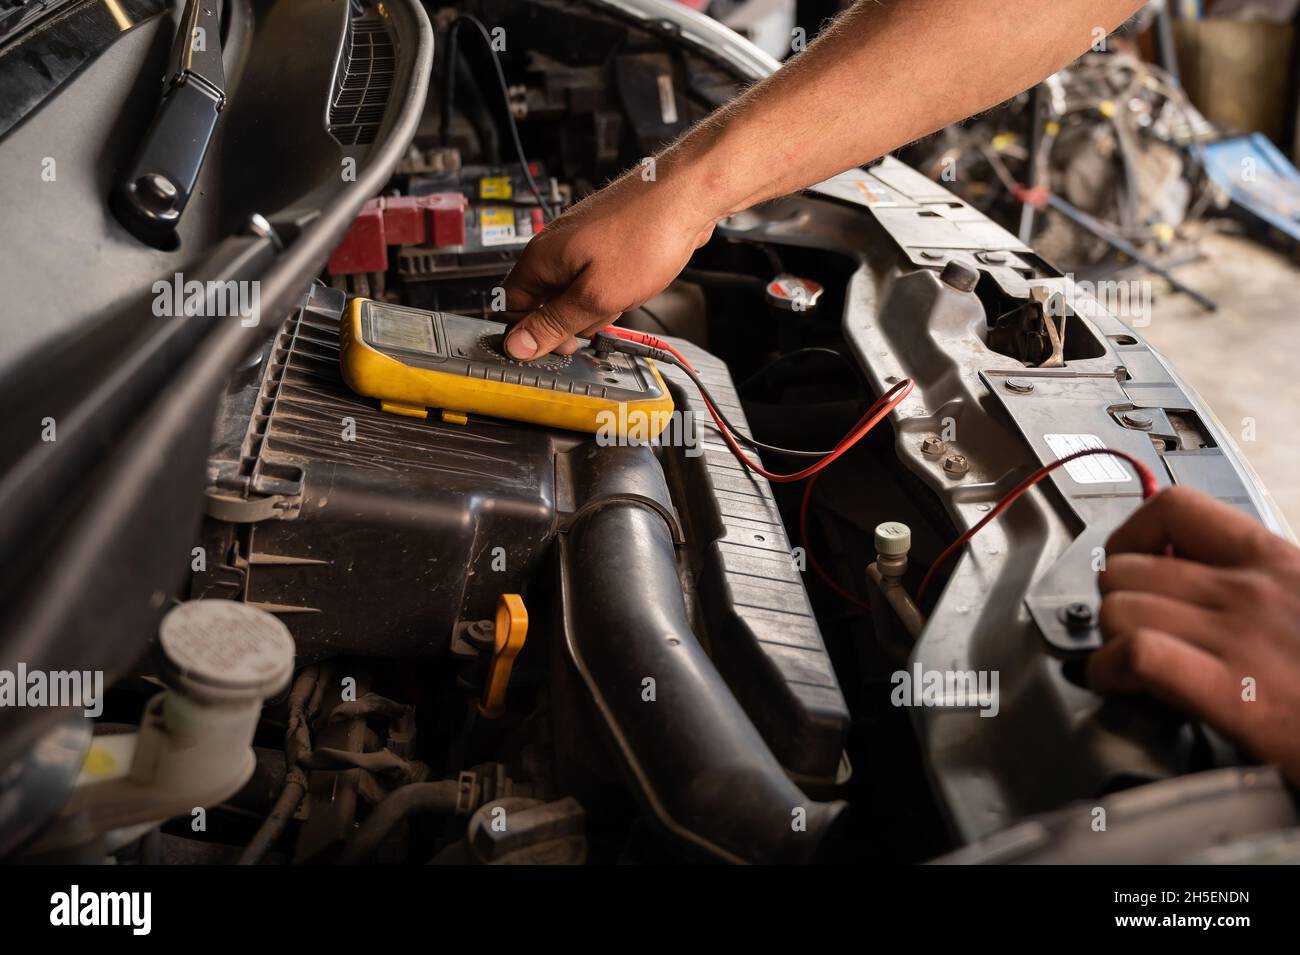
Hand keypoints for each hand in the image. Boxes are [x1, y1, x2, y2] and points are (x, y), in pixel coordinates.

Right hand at [501, 165, 718, 358]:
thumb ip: (554, 323)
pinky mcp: (603, 243)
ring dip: (598, 304)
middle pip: (545, 303)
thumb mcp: (596, 296)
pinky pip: (597, 279)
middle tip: (601, 314)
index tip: (556, 347)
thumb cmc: (646, 235)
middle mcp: (555, 246)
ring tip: (623, 291)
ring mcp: (579, 243)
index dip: (530, 333)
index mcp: (541, 258)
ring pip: (575, 293)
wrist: (686, 197)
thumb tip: (517, 346)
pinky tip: (633, 282)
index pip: (510, 306)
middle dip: (573, 318)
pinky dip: (613, 289)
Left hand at [1088, 486, 1299, 785]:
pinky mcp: (1233, 695)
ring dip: (1108, 638)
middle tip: (1129, 625)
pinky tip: (1120, 683)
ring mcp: (1239, 640)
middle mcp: (1251, 591)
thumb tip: (1194, 577)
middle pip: (1127, 567)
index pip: (1175, 508)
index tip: (1133, 561)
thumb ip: (1257, 584)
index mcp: (1275, 561)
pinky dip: (1111, 669)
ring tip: (1123, 660)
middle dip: (1115, 599)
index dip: (1133, 535)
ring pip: (1120, 608)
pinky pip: (1139, 653)